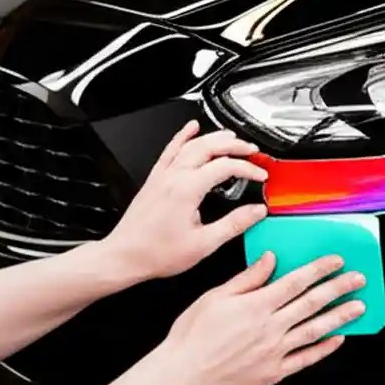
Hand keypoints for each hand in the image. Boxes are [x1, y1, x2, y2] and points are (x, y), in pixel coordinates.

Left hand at [99, 121, 268, 284]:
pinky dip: (183, 136)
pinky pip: (170, 149)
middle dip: (235, 145)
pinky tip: (191, 128)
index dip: (248, 168)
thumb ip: (234, 224)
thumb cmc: (157, 253)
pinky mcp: (155, 179)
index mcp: (187, 189)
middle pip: (209, 147)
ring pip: (191, 144)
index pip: (225, 167)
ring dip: (214, 138)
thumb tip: (256, 212)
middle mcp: (174, 177)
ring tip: (232, 138)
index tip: (260, 176)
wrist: (125, 256)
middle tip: (252, 151)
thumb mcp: (204, 243)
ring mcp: (162, 175)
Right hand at [153, 254, 365, 384]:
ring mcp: (274, 351)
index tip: (336, 261)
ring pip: (315, 330)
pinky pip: (305, 358)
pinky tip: (337, 339)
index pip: (296, 281)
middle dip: (339, 288)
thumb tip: (269, 259)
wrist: (183, 375)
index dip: (320, 269)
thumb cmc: (192, 337)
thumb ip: (247, 279)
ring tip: (358, 307)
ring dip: (340, 316)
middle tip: (358, 280)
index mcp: (256, 305)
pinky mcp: (274, 372)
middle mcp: (270, 327)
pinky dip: (324, 348)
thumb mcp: (215, 297)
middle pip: (312, 303)